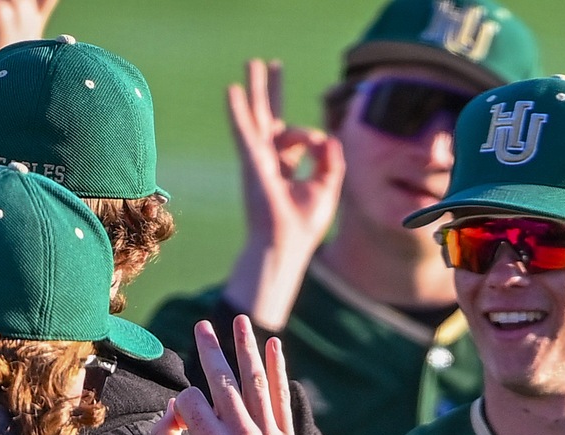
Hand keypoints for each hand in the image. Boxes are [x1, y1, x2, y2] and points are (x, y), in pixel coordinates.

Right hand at [151, 318, 297, 434]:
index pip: (191, 401)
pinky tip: (273, 346)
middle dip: (210, 349)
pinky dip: (278, 370)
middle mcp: (241, 434)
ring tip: (240, 322)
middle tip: (202, 325)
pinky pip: (281, 398)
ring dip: (246, 348)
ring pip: (255, 381)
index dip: (180, 407)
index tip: (180, 423)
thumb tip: (175, 407)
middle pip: (223, 380)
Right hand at [219, 60, 343, 328]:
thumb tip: (329, 136)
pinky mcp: (253, 161)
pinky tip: (233, 89)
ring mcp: (258, 158)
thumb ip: (331, 161)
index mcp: (285, 166)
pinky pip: (245, 129)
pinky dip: (238, 110)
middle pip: (269, 116)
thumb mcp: (326, 188)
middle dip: (271, 90)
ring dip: (256, 88)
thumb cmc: (302, 225)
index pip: (301, 139)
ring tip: (253, 62)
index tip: (322, 152)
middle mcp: (269, 159)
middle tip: (270, 64)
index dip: (316, 142)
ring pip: (257, 116)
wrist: (284, 243)